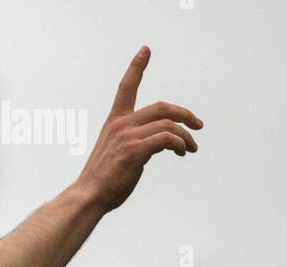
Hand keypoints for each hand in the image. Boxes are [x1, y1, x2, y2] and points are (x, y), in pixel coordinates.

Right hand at [75, 47, 201, 211]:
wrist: (88, 197)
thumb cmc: (102, 183)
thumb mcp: (117, 154)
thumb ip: (137, 143)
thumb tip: (160, 144)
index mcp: (114, 123)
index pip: (126, 88)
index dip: (136, 67)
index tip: (146, 50)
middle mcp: (121, 125)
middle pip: (162, 107)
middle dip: (184, 114)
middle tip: (198, 124)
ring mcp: (128, 137)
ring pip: (169, 125)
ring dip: (186, 136)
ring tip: (190, 149)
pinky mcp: (135, 151)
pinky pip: (167, 139)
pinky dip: (180, 144)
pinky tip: (182, 152)